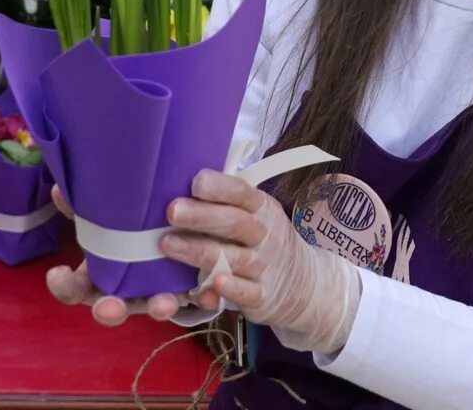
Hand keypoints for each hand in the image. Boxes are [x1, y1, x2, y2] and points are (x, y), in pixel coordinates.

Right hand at [45, 185, 191, 324]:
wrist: (178, 214)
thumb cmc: (131, 221)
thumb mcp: (109, 213)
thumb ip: (85, 205)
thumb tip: (60, 189)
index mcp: (99, 277)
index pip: (74, 289)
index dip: (64, 286)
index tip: (57, 274)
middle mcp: (127, 291)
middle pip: (113, 307)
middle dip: (110, 310)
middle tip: (106, 308)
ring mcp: (157, 292)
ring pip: (155, 305)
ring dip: (158, 306)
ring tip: (163, 303)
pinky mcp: (191, 286)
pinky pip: (197, 295)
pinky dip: (202, 295)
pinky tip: (208, 293)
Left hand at [161, 169, 360, 354]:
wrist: (303, 282)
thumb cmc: (264, 239)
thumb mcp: (256, 212)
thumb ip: (227, 200)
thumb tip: (182, 176)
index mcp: (261, 208)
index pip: (242, 192)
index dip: (219, 187)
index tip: (194, 182)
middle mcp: (263, 235)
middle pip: (234, 223)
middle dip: (202, 216)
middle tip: (172, 211)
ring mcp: (264, 266)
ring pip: (233, 258)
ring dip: (200, 251)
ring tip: (168, 244)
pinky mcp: (262, 296)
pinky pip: (247, 292)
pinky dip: (232, 288)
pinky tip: (214, 283)